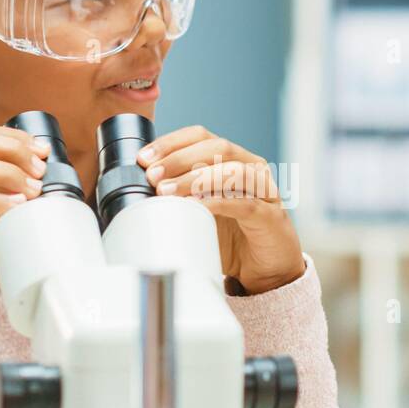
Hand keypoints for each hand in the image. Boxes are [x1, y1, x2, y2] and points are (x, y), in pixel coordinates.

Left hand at [137, 125, 304, 294]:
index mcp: (233, 159)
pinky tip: (196, 207)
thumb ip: (178, 196)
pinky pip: (245, 203)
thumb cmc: (232, 237)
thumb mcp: (199, 210)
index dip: (171, 142)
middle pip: (217, 147)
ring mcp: (265, 190)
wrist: (266, 270)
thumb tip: (137, 190)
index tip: (144, 157)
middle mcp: (252, 168)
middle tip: (152, 176)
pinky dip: (218, 202)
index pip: (201, 137)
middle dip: (179, 159)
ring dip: (196, 179)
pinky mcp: (271, 217)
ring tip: (167, 192)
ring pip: (233, 171)